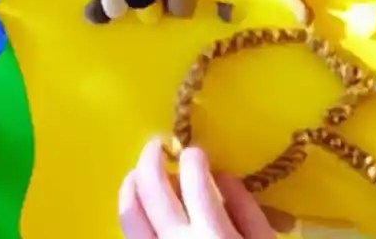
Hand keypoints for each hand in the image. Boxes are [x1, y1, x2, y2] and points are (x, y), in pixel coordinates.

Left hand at [118, 139, 274, 238]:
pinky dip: (132, 213)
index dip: (191, 158)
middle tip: (157, 145)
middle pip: (151, 189)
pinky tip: (140, 206)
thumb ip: (247, 209)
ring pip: (129, 213)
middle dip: (151, 157)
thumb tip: (222, 176)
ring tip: (138, 172)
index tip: (194, 152)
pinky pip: (129, 234)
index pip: (194, 181)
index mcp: (213, 235)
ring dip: (131, 185)